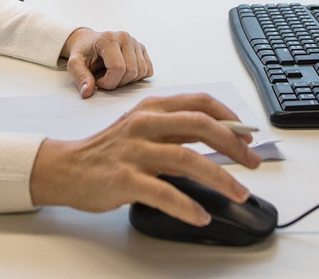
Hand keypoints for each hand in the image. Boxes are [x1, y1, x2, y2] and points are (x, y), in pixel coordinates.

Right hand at [29, 94, 261, 225]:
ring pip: (187, 158)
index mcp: (152, 108)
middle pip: (200, 125)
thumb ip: (177, 131)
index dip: (230, 118)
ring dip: (220, 177)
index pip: (200, 103)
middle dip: (233, 144)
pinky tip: (201, 215)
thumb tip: (221, 138)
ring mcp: (134, 151)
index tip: (248, 137)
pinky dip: (186, 206)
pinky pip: (163, 193)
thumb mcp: (143, 129)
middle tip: (253, 163)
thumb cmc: (108, 150)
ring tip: (239, 192)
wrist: (65, 168)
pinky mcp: (124, 179)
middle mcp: (144, 124)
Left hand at [61, 28, 152, 97]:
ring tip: (113, 75)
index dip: (108, 82)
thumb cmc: (83, 53)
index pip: (118, 68)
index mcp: (108, 39)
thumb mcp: (74, 64)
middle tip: (105, 79)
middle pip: (131, 71)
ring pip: (141, 72)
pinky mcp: (142, 48)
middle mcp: (125, 37)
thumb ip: (80, 77)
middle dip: (118, 82)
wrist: (88, 42)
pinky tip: (124, 72)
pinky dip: (137, 77)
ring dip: (127, 80)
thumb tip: (88, 92)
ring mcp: (135, 42)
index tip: (98, 81)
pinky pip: (148, 70)